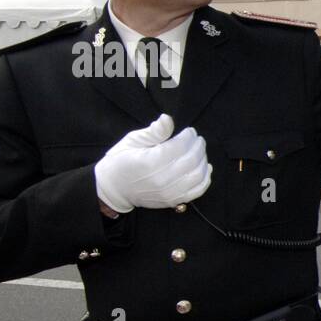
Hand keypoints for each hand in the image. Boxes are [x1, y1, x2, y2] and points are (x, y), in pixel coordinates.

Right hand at [94, 114, 211, 212]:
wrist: (114, 188)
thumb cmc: (121, 160)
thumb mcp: (133, 140)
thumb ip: (154, 132)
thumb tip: (167, 119)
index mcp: (149, 161)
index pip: (179, 147)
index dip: (189, 137)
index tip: (190, 131)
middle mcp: (160, 179)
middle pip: (191, 160)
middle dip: (198, 147)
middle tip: (198, 139)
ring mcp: (168, 192)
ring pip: (197, 175)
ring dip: (203, 160)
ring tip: (200, 151)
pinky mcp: (173, 201)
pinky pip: (197, 191)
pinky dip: (205, 179)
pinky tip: (205, 168)